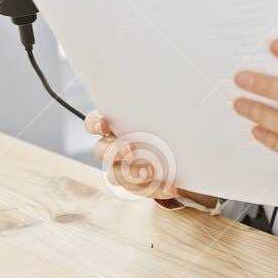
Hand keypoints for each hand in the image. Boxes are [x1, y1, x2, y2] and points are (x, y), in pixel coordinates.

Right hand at [84, 111, 217, 207]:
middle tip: (130, 149)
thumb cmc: (169, 126)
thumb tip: (175, 87)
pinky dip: (155, 189)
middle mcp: (113, 147)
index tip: (105, 124)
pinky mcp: (137, 185)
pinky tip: (171, 186)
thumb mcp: (165, 113)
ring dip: (131, 173)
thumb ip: (161, 104)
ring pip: (114, 174)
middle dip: (114, 150)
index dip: (95, 124)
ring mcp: (122, 168)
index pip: (94, 122)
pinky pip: (139, 190)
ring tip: (152, 172)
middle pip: (101, 150)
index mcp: (115, 125)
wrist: (184, 154)